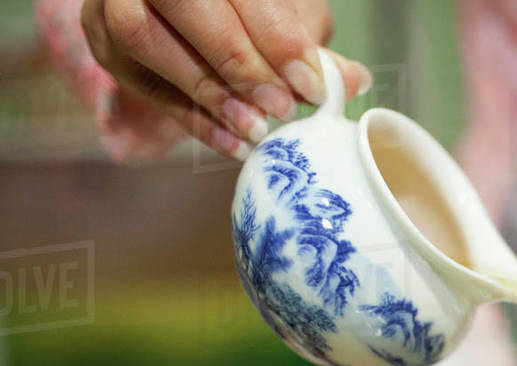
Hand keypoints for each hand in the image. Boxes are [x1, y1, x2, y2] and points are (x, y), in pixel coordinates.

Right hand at [81, 0, 372, 158]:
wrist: (195, 15)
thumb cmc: (249, 13)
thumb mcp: (285, 19)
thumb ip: (309, 47)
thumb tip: (355, 80)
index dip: (275, 37)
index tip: (310, 85)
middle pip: (182, 4)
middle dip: (238, 61)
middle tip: (282, 108)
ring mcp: (115, 3)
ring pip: (145, 39)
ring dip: (208, 92)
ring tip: (256, 129)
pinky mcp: (105, 43)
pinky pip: (143, 84)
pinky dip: (192, 119)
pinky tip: (233, 144)